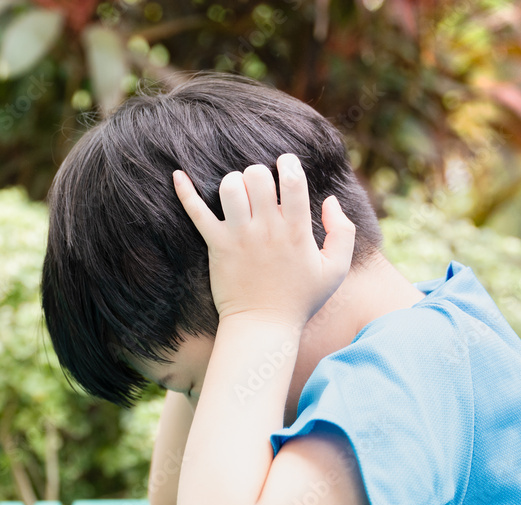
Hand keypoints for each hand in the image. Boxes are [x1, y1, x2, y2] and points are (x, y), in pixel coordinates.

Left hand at [172, 154, 354, 330]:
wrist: (263, 326)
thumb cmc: (301, 299)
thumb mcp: (336, 269)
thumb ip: (343, 231)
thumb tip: (330, 199)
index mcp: (297, 231)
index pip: (292, 181)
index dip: (289, 164)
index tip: (286, 164)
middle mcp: (266, 229)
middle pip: (257, 176)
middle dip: (258, 172)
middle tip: (260, 186)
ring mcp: (239, 236)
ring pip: (230, 188)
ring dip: (233, 182)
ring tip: (238, 193)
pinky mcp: (216, 246)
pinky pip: (196, 213)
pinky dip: (185, 192)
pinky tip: (178, 175)